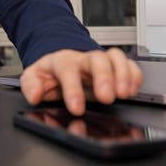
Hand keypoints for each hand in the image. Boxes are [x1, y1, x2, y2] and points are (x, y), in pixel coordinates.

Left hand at [20, 48, 141, 115]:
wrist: (61, 61)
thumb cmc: (51, 72)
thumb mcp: (34, 77)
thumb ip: (31, 85)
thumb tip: (34, 95)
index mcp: (62, 60)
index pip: (67, 69)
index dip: (73, 89)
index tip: (77, 108)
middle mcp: (83, 58)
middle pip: (96, 60)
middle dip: (104, 78)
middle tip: (107, 97)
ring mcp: (100, 60)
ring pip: (115, 58)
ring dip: (123, 74)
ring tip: (124, 93)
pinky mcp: (114, 65)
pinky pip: (129, 63)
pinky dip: (134, 75)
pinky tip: (133, 89)